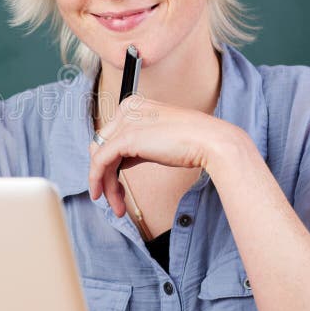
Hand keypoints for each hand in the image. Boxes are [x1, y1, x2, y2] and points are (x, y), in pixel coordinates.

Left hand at [88, 94, 231, 216]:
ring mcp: (125, 121)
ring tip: (116, 205)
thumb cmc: (192, 142)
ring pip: (100, 155)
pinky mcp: (126, 136)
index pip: (109, 136)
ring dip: (105, 184)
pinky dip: (98, 179)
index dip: (108, 162)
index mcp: (133, 105)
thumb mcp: (156, 140)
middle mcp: (126, 109)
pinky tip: (105, 195)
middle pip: (102, 145)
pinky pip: (101, 160)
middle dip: (105, 175)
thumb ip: (136, 147)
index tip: (114, 184)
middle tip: (114, 198)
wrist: (211, 142)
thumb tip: (119, 162)